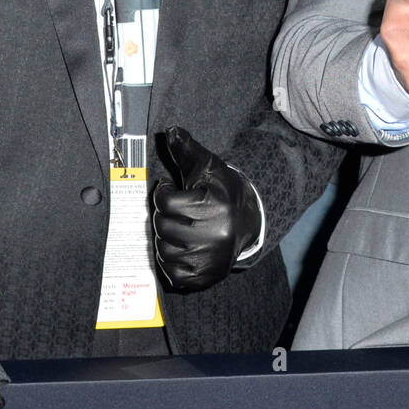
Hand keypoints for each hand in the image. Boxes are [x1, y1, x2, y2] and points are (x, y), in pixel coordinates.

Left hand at [153, 127, 262, 291]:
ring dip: (167, 238)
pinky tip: (183, 247)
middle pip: (162, 225)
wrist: (247, 221)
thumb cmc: (222, 191)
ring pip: (163, 249)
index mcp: (214, 206)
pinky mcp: (204, 277)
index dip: (164, 193)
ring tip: (182, 228)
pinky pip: (170, 271)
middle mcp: (214, 235)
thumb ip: (186, 149)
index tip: (171, 190)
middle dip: (165, 216)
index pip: (165, 201)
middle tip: (178, 211)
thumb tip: (170, 131)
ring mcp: (209, 259)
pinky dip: (171, 260)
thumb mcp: (207, 167)